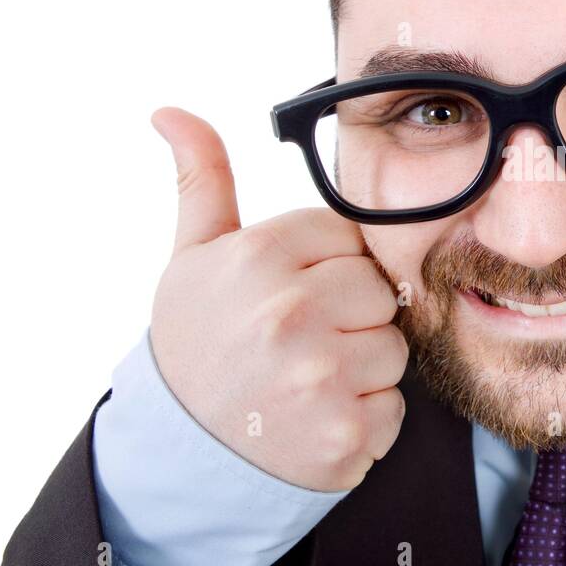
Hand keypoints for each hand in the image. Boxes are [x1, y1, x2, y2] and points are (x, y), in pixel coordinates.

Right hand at [147, 107, 406, 492]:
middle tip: (298, 344)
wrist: (181, 455)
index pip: (348, 237)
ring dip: (361, 368)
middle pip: (378, 289)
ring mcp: (320, 375)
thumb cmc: (196, 346)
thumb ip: (202, 180)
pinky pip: (395, 406)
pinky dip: (365, 418)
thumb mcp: (191, 259)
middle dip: (349, 315)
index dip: (326, 268)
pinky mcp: (346, 432)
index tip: (291, 296)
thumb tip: (170, 111)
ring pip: (393, 347)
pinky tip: (317, 419)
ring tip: (306, 382)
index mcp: (258, 257)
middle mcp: (289, 311)